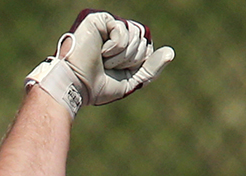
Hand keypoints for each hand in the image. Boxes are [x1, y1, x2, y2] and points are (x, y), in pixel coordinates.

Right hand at [26, 10, 174, 117]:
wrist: (76, 86)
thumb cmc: (97, 87)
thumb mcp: (131, 81)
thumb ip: (151, 68)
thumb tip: (170, 52)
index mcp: (122, 46)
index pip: (147, 46)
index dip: (138, 61)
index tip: (118, 71)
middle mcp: (115, 33)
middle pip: (143, 39)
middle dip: (130, 58)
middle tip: (109, 66)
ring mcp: (106, 24)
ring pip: (135, 33)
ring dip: (122, 54)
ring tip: (104, 60)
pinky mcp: (98, 19)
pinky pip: (122, 29)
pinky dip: (115, 47)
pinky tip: (100, 52)